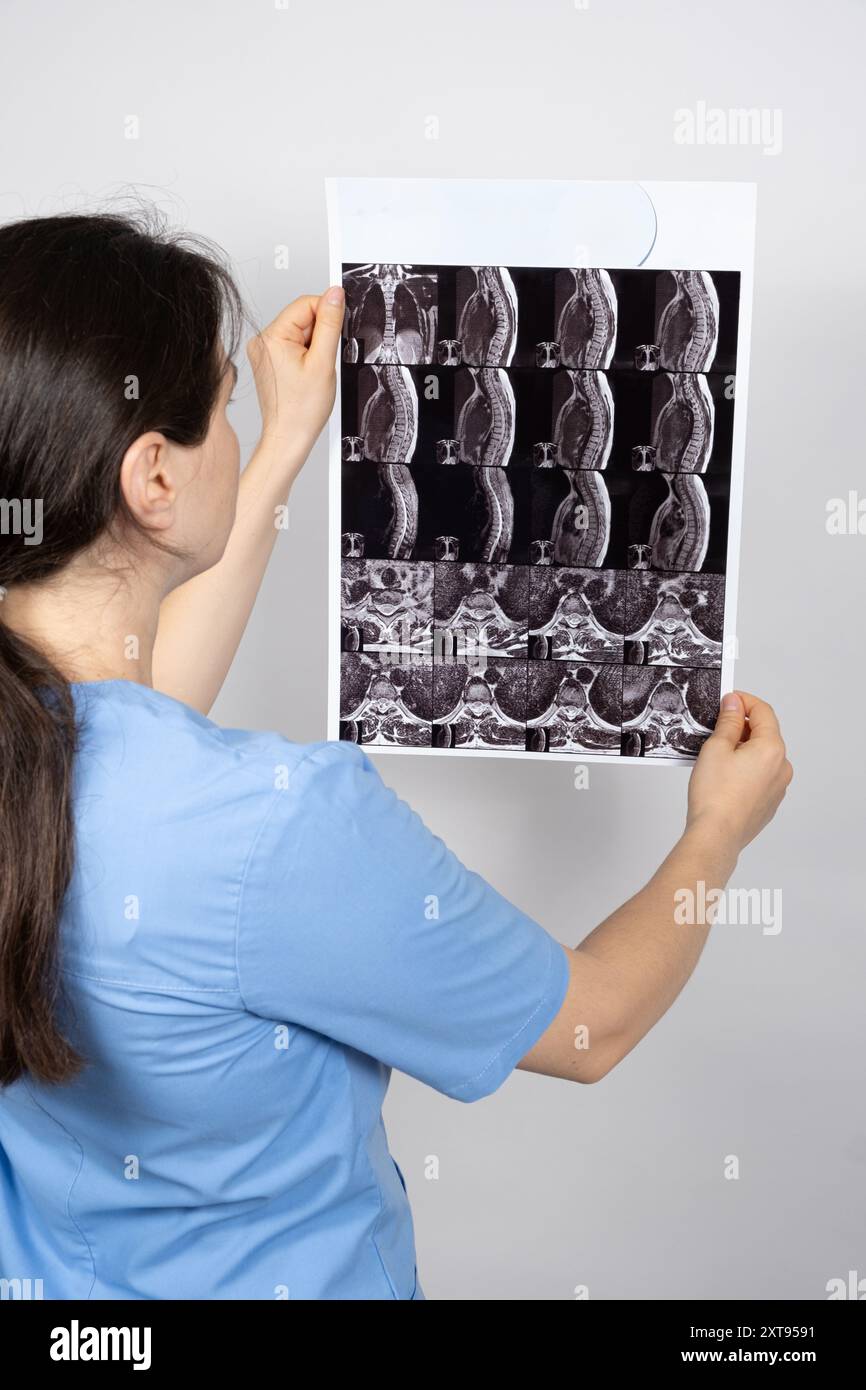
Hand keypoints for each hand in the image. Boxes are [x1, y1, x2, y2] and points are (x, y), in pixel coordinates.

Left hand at [247, 287, 344, 469]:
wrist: (288, 437)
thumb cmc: (302, 409)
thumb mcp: (323, 362)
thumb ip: (330, 323)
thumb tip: (335, 294)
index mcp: (272, 337)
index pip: (306, 303)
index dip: (327, 315)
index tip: (336, 335)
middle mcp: (262, 341)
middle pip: (303, 317)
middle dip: (320, 336)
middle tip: (321, 363)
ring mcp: (263, 351)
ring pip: (300, 332)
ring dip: (313, 347)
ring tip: (312, 372)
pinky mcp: (268, 361)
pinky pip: (293, 346)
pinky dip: (305, 356)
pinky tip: (306, 375)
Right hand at [686, 691, 792, 853]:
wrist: (716, 835)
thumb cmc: (714, 795)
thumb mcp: (716, 748)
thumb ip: (728, 722)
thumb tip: (734, 704)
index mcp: (772, 748)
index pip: (763, 712)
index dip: (744, 701)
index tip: (727, 700)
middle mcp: (782, 766)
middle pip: (764, 734)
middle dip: (741, 726)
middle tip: (715, 728)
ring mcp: (778, 787)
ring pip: (762, 756)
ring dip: (743, 749)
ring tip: (716, 755)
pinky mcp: (769, 803)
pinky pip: (760, 776)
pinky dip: (746, 768)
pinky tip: (724, 776)